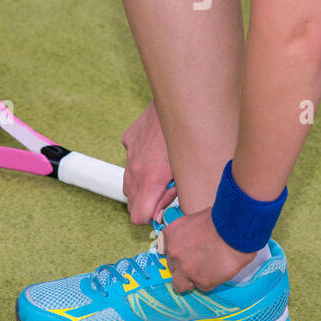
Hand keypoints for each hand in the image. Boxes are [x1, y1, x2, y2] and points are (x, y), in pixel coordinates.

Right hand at [120, 101, 177, 224]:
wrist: (182, 103)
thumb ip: (173, 196)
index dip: (149, 218)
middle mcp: (136, 168)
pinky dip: (140, 162)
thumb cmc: (192, 139)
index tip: (161, 211)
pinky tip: (156, 152)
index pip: (137, 216)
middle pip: (130, 202)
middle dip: (145, 203)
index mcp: (151, 180)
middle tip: (164, 192)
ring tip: (161, 174)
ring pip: (128, 182)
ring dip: (141, 185)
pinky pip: (130, 158)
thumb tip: (163, 212)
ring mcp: (131, 153)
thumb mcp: (187, 174)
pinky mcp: (129, 139)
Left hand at [163, 208, 252, 292]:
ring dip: (191, 281)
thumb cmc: (221, 219)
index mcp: (171, 233)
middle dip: (184, 267)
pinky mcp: (201, 281)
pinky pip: (203, 286)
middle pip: (173, 267)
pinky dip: (211, 281)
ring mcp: (185, 268)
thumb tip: (196, 239)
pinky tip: (220, 271)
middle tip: (201, 262)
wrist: (236, 229)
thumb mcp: (198, 218)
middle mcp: (174, 252)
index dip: (178, 253)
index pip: (166, 250)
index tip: (186, 254)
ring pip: (180, 284)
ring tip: (207, 273)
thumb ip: (190, 232)